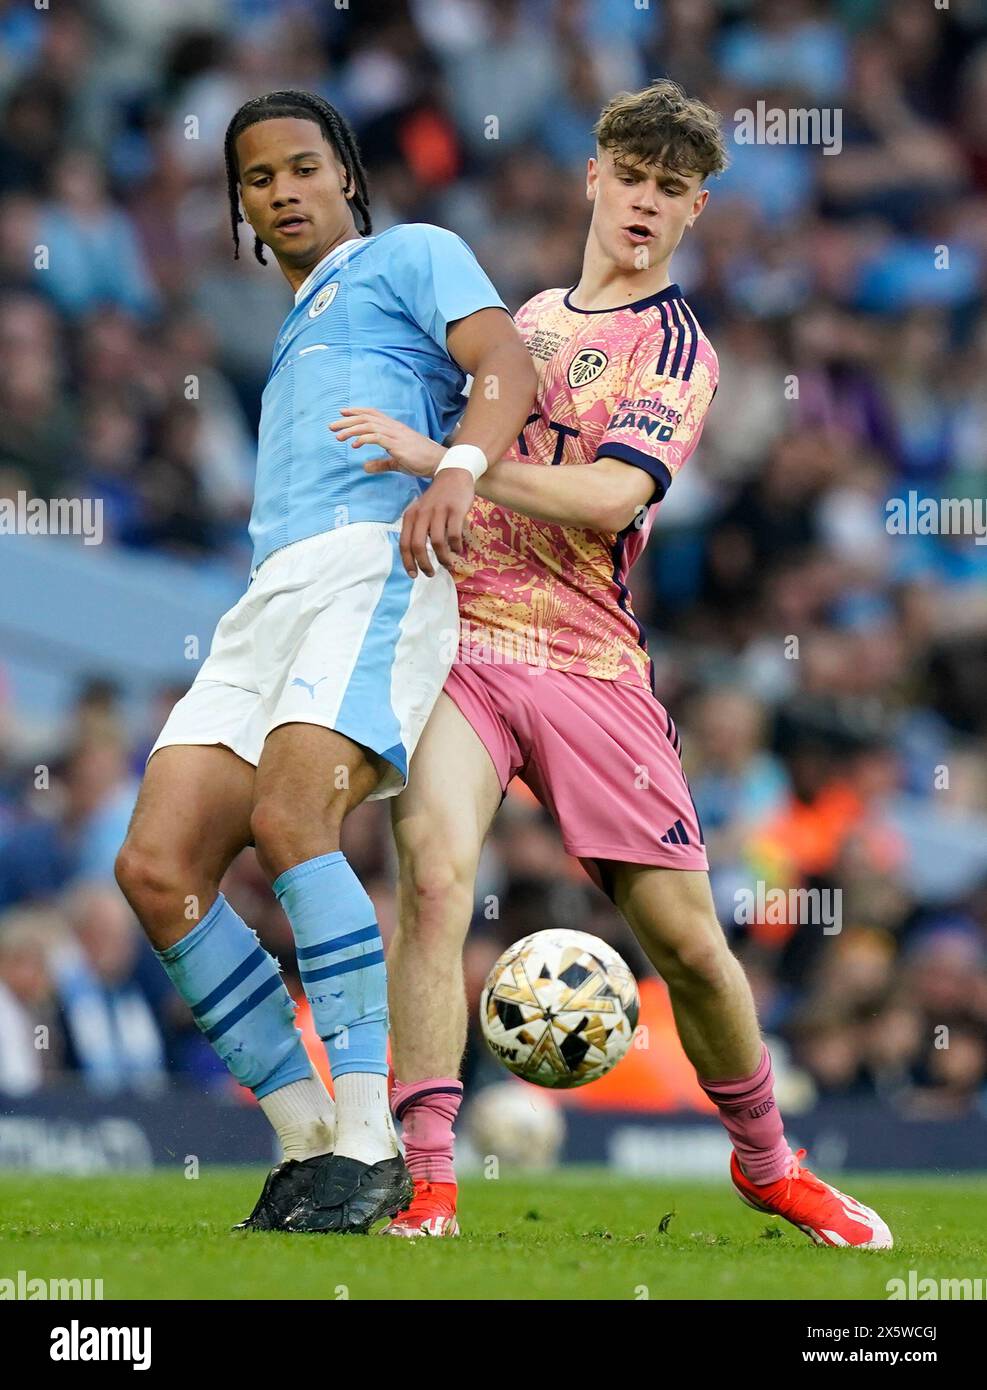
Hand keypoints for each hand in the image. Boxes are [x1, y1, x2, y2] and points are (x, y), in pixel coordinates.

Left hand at [329, 407, 444, 476]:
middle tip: (331, 426)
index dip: (357, 411)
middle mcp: (393, 427)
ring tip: (338, 436)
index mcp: (394, 428)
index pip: (372, 414)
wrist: (438, 462)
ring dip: (351, 430)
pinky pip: (377, 437)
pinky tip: (354, 445)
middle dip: (347, 420)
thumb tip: (365, 467)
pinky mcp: (397, 444)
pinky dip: (363, 439)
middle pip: (366, 418)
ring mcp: (395, 434)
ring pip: (368, 425)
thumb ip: (381, 463)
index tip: (342, 412)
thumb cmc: (420, 461)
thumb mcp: (397, 462)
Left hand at [399, 469, 473, 577]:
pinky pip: (454, 535)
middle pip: (418, 546)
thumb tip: (418, 557)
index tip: (413, 575)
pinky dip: (456, 547)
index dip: (407, 562)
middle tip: (430, 573)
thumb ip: (418, 530)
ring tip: (448, 564)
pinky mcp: (455, 510)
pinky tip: (458, 550)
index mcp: (411, 515)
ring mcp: (438, 511)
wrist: (454, 474)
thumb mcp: (421, 511)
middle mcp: (422, 514)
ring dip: (443, 558)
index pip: (404, 544)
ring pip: (437, 543)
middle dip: (424, 564)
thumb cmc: (437, 499)